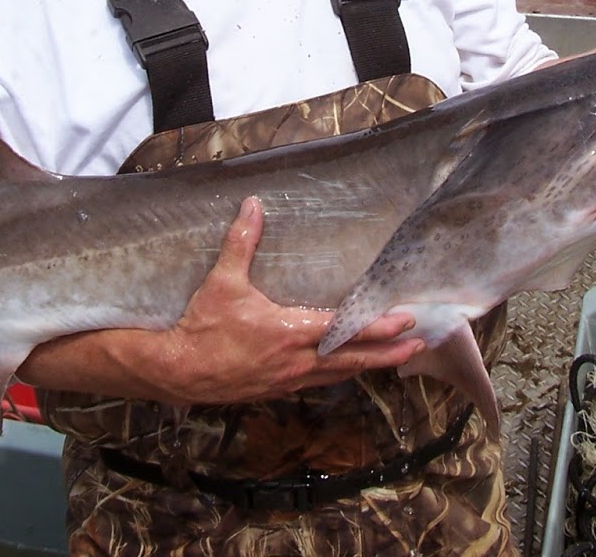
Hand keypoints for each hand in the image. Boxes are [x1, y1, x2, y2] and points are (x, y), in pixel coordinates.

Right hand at [160, 196, 423, 402]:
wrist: (177, 371)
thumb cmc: (202, 327)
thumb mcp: (222, 281)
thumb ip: (242, 242)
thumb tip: (252, 205)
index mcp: (289, 332)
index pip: (344, 330)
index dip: (378, 327)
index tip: (405, 321)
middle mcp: (295, 361)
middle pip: (353, 359)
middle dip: (388, 353)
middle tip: (419, 346)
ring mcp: (287, 379)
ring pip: (338, 374)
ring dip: (368, 365)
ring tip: (395, 358)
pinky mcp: (276, 389)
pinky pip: (317, 382)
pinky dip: (339, 373)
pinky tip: (347, 368)